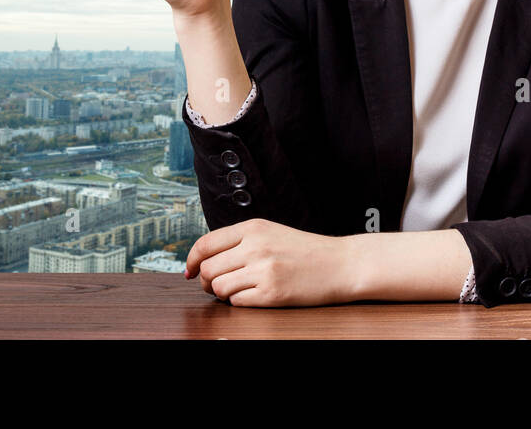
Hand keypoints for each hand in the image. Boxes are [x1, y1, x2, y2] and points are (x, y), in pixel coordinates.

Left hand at [184, 218, 356, 306]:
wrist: (341, 264)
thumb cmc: (306, 251)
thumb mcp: (272, 233)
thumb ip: (241, 241)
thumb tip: (204, 259)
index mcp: (253, 228)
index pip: (206, 244)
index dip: (192, 260)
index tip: (190, 271)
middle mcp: (256, 247)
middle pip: (209, 269)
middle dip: (206, 281)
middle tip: (214, 286)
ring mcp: (264, 270)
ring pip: (219, 288)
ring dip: (222, 294)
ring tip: (237, 290)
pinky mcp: (272, 293)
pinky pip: (237, 302)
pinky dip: (239, 302)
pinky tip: (253, 296)